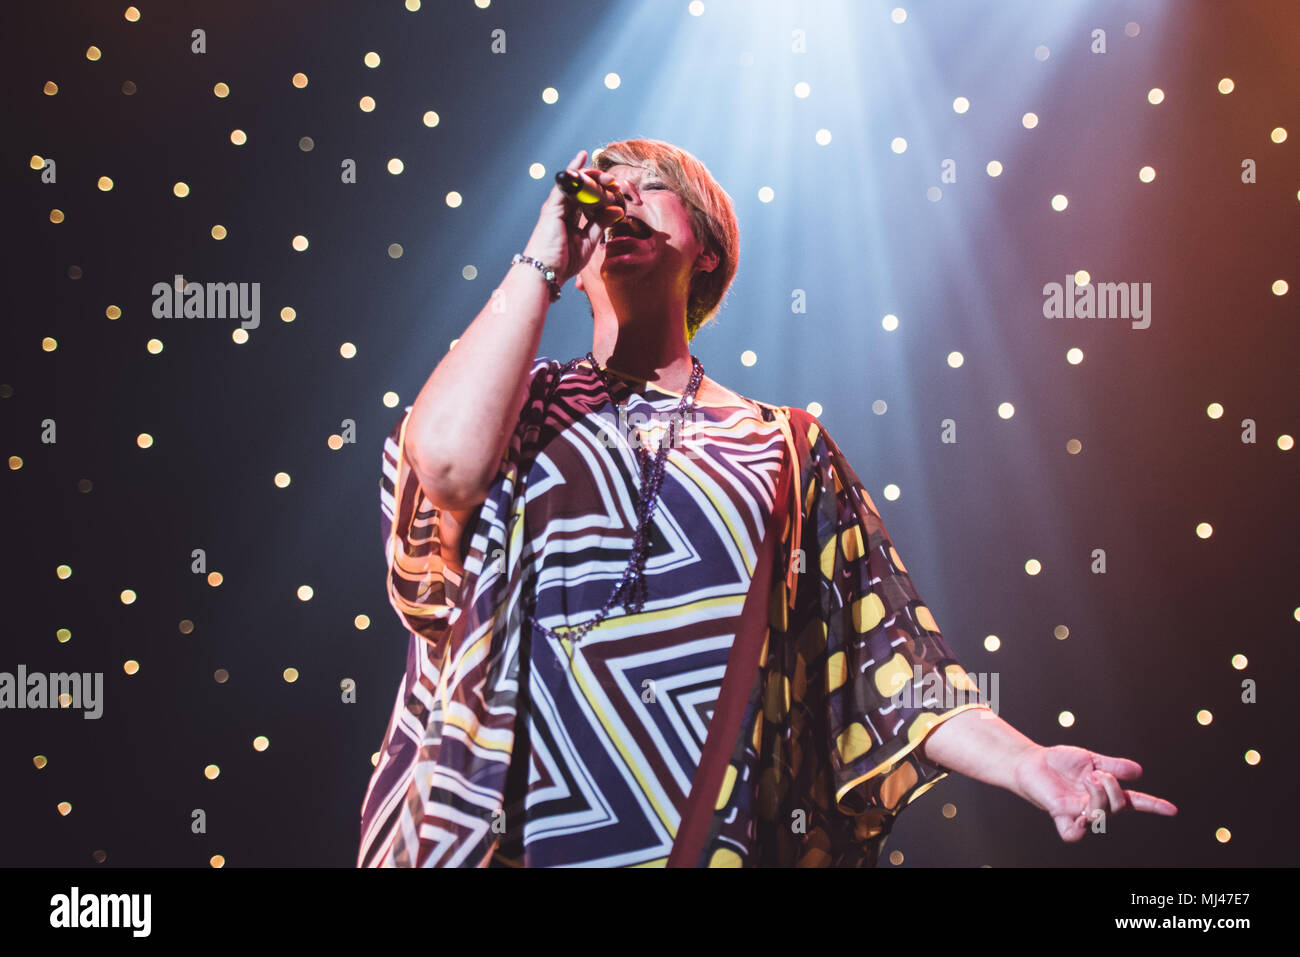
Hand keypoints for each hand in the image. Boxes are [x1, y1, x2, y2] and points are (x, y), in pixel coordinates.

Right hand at [521, 148, 626, 287]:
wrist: (547, 271)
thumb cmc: (565, 261)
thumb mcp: (589, 241)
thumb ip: (601, 224)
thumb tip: (618, 210)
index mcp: (571, 218)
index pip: (588, 198)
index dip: (603, 192)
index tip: (617, 191)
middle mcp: (563, 208)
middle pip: (583, 188)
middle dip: (600, 182)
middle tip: (615, 183)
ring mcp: (557, 205)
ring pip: (576, 183)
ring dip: (593, 177)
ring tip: (609, 178)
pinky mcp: (553, 205)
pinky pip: (565, 183)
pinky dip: (574, 170)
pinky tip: (582, 157)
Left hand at [1011, 744, 1177, 842]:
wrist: (1032, 761)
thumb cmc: (1061, 762)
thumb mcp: (1090, 759)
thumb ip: (1114, 766)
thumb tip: (1139, 772)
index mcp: (1105, 792)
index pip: (1134, 802)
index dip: (1153, 806)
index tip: (1172, 810)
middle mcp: (1094, 805)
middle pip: (1118, 807)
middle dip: (1113, 787)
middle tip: (1097, 773)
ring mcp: (1078, 812)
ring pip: (1100, 816)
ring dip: (1098, 794)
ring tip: (1086, 779)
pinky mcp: (1060, 816)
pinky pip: (1072, 834)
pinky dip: (1078, 828)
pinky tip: (1077, 812)